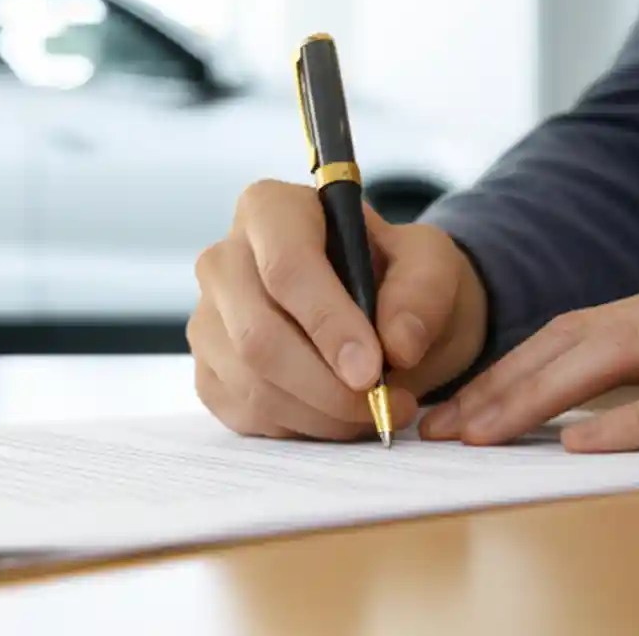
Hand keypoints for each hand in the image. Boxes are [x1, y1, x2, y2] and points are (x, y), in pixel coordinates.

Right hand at [187, 179, 487, 440]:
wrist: (378, 308)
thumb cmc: (396, 275)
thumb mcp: (430, 263)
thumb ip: (423, 293)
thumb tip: (398, 345)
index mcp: (269, 209)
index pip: (285, 268)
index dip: (328, 324)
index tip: (372, 370)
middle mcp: (223, 260)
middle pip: (259, 336)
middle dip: (328, 387)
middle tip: (386, 405)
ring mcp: (208, 320)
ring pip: (253, 384)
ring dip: (323, 415)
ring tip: (376, 410)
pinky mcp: (208, 372)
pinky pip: (248, 415)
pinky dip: (302, 427)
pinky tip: (338, 414)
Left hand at [419, 269, 638, 451]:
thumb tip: (585, 407)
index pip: (564, 334)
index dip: (503, 370)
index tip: (455, 408)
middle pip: (568, 342)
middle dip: (497, 386)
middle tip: (442, 427)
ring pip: (609, 358)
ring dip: (536, 398)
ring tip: (484, 433)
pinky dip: (632, 420)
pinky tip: (583, 443)